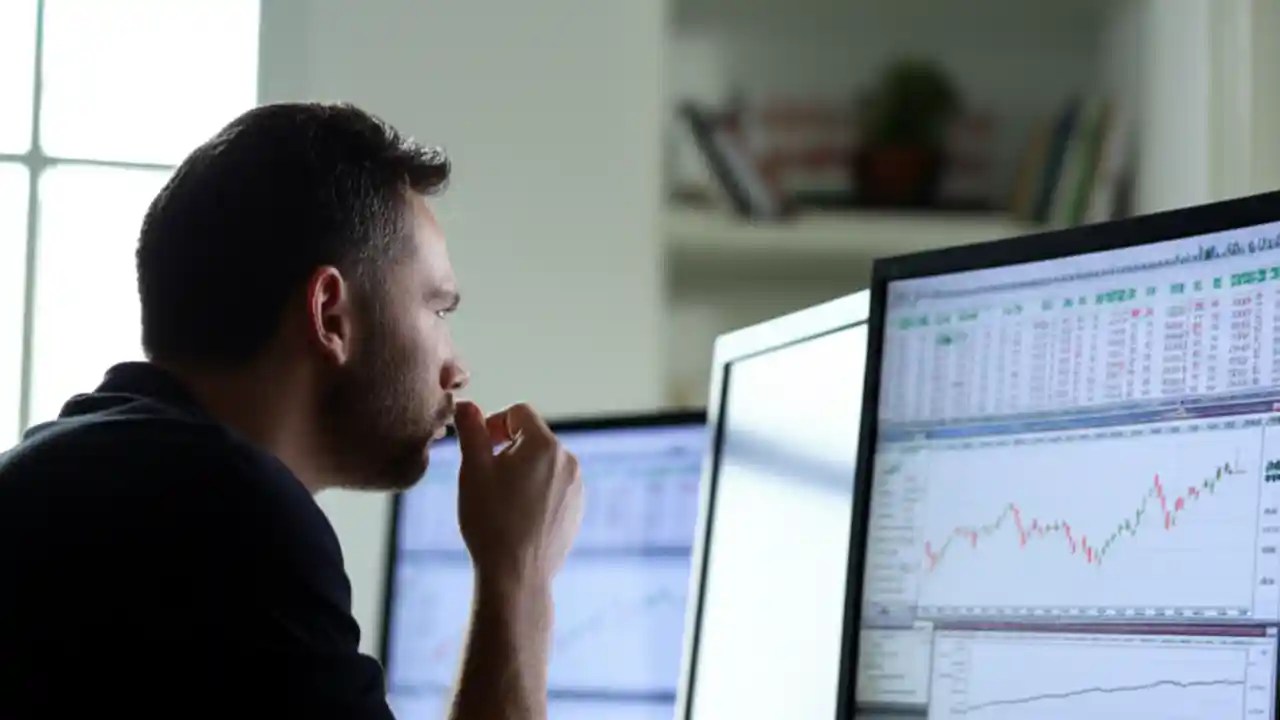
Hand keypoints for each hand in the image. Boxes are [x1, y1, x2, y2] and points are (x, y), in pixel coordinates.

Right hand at [454, 401, 583, 591]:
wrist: (516, 574)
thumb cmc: (491, 519)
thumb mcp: (473, 469)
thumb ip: (471, 430)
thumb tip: (466, 404)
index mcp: (545, 445)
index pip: (519, 413)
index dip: (493, 424)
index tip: (479, 449)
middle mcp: (568, 461)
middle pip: (533, 438)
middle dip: (507, 449)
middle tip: (486, 478)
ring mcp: (577, 487)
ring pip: (544, 464)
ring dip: (522, 471)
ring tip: (501, 501)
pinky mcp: (577, 510)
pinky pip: (554, 488)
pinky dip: (536, 492)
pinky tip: (517, 517)